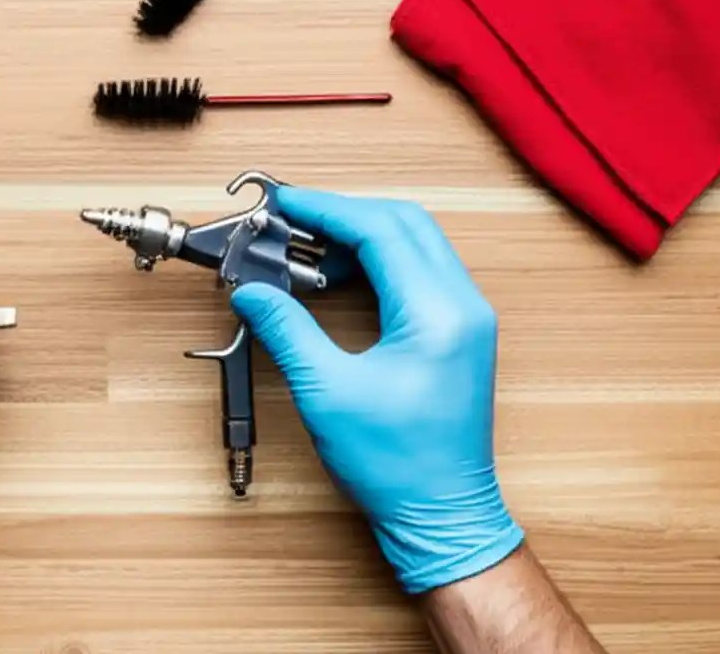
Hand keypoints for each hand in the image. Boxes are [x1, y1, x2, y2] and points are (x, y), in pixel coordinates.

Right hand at [231, 188, 522, 593]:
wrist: (442, 515)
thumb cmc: (397, 466)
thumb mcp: (327, 392)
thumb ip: (287, 329)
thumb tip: (252, 291)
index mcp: (437, 314)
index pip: (381, 231)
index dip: (326, 209)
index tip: (284, 203)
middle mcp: (463, 306)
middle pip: (404, 224)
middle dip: (343, 214)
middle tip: (291, 221)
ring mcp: (467, 319)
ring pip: (415, 244)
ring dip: (361, 238)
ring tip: (306, 251)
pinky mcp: (459, 333)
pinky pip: (420, 273)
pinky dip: (378, 264)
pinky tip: (338, 278)